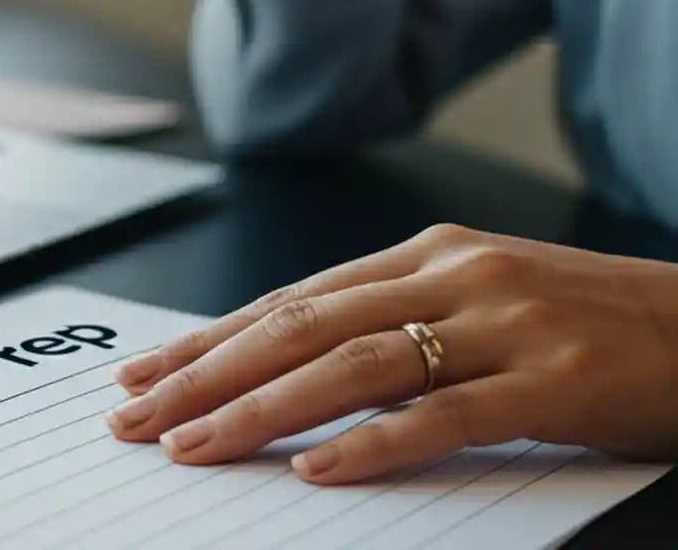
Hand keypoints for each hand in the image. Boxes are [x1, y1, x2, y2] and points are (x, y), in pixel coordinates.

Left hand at [105, 224, 677, 484]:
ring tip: (195, 444)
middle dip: (207, 372)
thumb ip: (392, 320)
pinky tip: (316, 470)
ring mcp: (504, 322)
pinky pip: (447, 414)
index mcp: (427, 255)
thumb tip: (288, 358)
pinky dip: (374, 443)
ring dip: (261, 407)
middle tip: (137, 414)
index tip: (146, 372)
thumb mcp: (478, 303)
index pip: (292, 300)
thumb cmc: (588, 321)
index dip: (211, 338)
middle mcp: (453, 275)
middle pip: (301, 325)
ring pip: (355, 363)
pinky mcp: (554, 378)